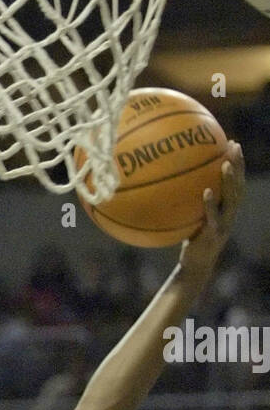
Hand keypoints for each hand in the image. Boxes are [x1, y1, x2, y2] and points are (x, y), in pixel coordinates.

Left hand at [179, 141, 244, 281]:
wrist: (194, 267)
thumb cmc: (190, 240)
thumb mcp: (190, 218)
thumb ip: (189, 202)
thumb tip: (170, 181)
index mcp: (226, 209)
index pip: (236, 182)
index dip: (237, 163)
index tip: (232, 143)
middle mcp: (229, 215)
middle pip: (238, 186)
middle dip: (238, 165)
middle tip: (234, 146)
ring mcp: (223, 225)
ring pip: (231, 200)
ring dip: (229, 181)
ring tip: (225, 164)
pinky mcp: (212, 235)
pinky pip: (213, 217)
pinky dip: (210, 204)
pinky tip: (207, 191)